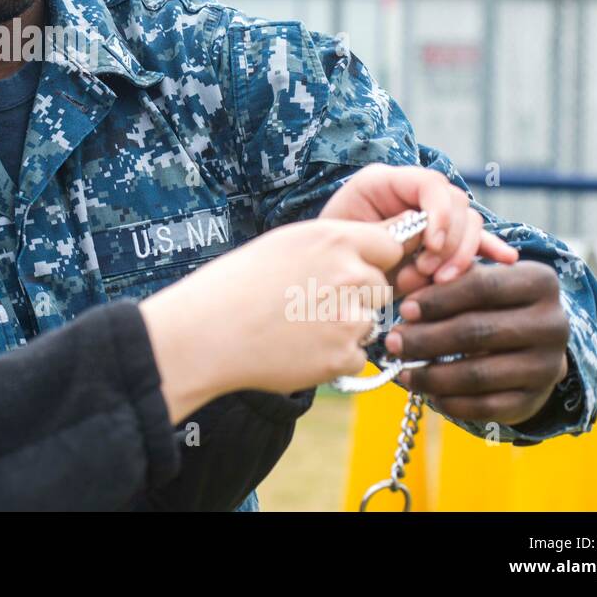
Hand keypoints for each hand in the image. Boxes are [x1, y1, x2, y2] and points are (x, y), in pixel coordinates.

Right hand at [140, 215, 412, 423]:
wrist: (206, 333)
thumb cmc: (235, 286)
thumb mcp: (283, 245)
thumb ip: (329, 246)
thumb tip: (364, 251)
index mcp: (333, 239)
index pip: (389, 245)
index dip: (373, 260)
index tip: (354, 269)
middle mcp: (349, 274)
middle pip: (381, 287)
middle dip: (358, 296)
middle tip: (312, 303)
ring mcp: (349, 317)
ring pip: (370, 322)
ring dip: (346, 327)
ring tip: (299, 326)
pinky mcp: (343, 356)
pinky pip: (357, 356)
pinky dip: (335, 357)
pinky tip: (298, 348)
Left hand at [319, 163, 517, 294]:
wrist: (324, 272)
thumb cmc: (329, 253)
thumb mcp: (351, 241)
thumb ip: (387, 236)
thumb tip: (426, 244)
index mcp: (384, 183)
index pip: (430, 185)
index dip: (439, 214)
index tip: (430, 248)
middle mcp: (412, 194)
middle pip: (457, 206)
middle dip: (449, 244)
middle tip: (428, 274)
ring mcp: (431, 215)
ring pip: (469, 225)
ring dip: (458, 257)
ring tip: (434, 282)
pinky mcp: (441, 239)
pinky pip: (473, 240)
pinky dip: (488, 249)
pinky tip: (505, 259)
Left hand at [386, 261, 570, 426]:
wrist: (529, 344)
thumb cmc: (490, 301)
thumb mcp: (473, 277)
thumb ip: (443, 270)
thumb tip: (407, 277)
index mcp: (541, 282)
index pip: (483, 286)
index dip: (438, 298)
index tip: (404, 309)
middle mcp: (554, 324)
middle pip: (478, 332)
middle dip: (426, 339)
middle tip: (393, 342)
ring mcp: (548, 366)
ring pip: (479, 374)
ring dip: (432, 375)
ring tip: (403, 370)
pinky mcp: (536, 399)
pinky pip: (486, 407)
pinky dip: (451, 402)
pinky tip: (428, 393)